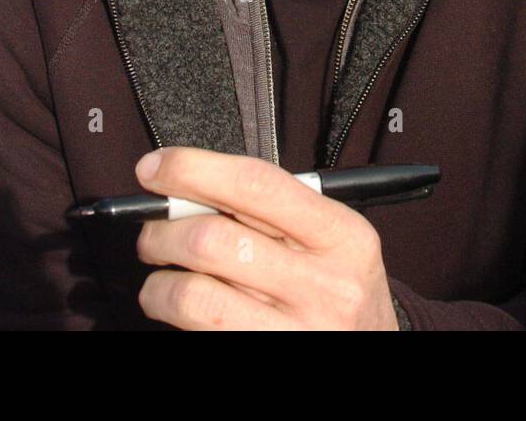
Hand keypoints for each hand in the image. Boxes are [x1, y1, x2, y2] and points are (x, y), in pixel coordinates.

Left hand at [133, 147, 400, 330]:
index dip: (194, 169)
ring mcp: (295, 333)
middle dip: (162, 230)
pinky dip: (173, 315)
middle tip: (154, 232)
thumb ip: (273, 209)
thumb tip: (188, 187)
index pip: (257, 186)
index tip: (156, 167)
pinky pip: (196, 332)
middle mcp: (325, 287)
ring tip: (164, 279)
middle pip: (212, 239)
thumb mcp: (332, 240)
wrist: (371, 349)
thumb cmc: (340, 288)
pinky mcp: (263, 358)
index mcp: (342, 236)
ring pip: (192, 294)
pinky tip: (182, 310)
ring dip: (159, 283)